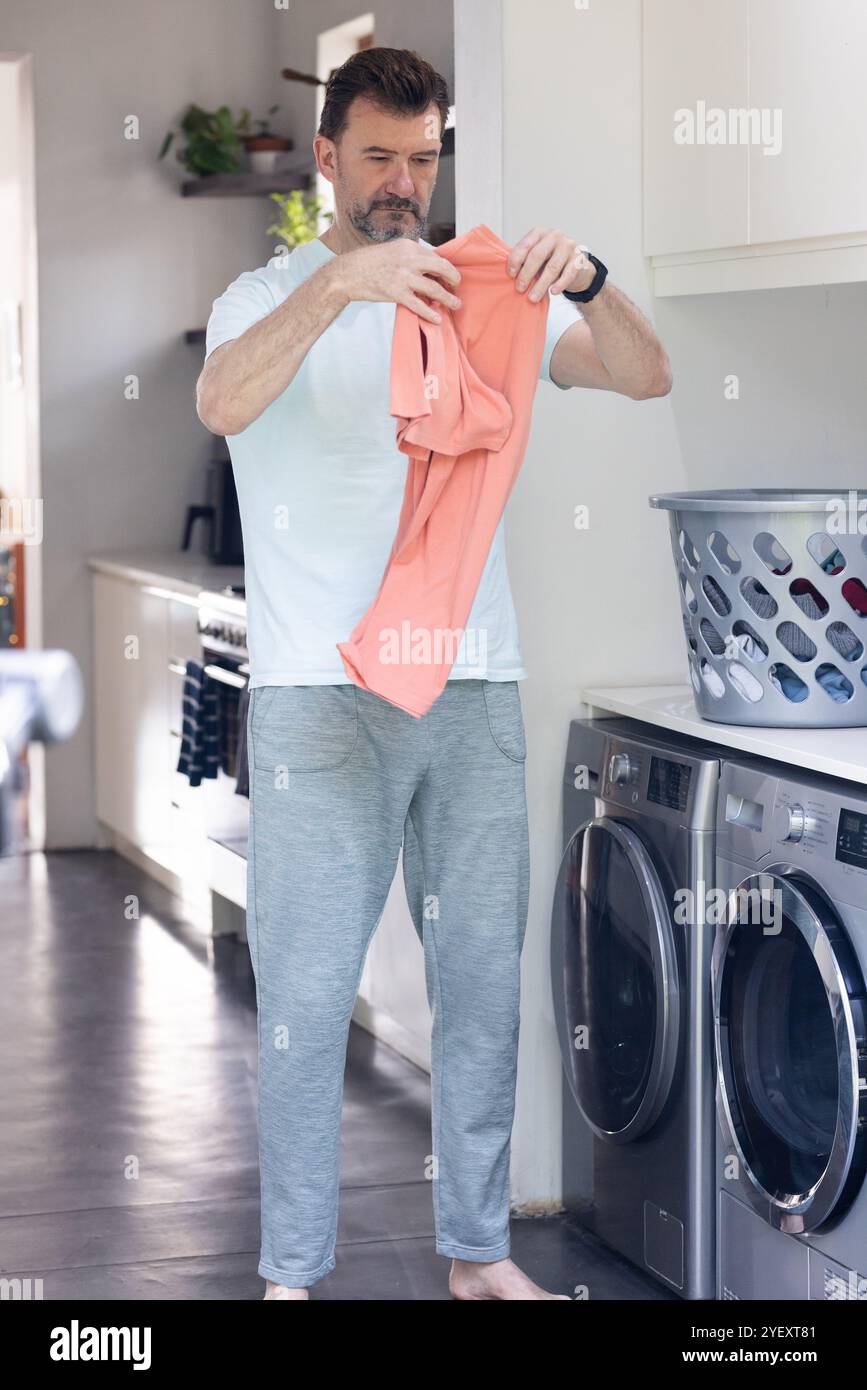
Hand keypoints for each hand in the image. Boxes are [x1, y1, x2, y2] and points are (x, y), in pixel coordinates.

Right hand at [333, 238, 461, 322]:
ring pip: (434, 289)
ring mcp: (403, 276)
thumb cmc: (370, 263)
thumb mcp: (392, 251)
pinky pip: (419, 305)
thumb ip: (410, 257)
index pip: (435, 256)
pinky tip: (437, 318)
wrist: (348, 273)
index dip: (445, 267)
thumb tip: (430, 269)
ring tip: (455, 304)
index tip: (449, 276)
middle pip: (442, 268)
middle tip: (457, 286)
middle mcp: (409, 259)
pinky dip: (430, 313)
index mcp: (409, 246)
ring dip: (448, 298)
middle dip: (454, 278)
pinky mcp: (396, 293)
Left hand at [506, 228, 594, 300]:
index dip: (515, 261)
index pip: (525, 245)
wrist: (574, 264)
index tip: (510, 275)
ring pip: (552, 267)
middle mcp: (554, 236)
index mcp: (539, 233)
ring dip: (541, 285)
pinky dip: (560, 284)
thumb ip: (524, 261)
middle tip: (520, 289)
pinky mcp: (579, 259)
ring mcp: (568, 246)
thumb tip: (509, 275)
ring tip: (533, 298)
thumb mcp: (535, 256)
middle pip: (537, 255)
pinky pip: (568, 274)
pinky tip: (553, 292)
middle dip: (526, 274)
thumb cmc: (549, 260)